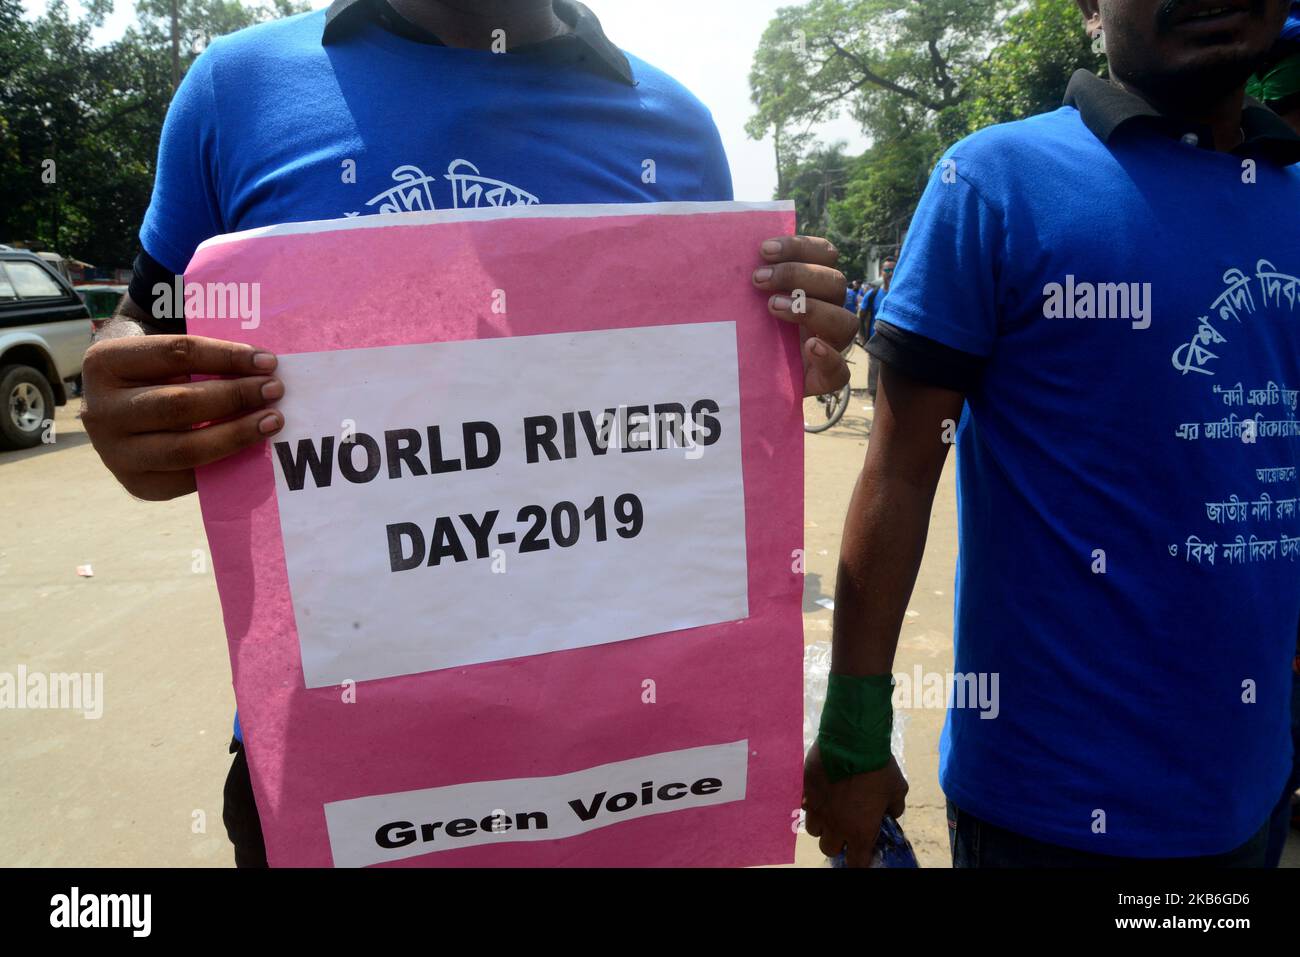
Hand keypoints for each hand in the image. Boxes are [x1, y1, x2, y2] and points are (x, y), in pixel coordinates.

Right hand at [81, 334, 283, 500]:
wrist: (121, 409)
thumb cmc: (155, 372)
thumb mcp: (162, 354)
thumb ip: (202, 357)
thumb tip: (263, 368)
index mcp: (105, 363)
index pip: (177, 355)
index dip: (227, 356)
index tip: (268, 361)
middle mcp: (100, 410)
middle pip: (179, 405)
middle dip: (235, 396)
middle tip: (274, 390)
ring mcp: (113, 452)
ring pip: (185, 448)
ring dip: (237, 434)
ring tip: (272, 421)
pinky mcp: (136, 483)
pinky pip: (189, 477)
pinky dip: (225, 462)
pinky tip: (251, 449)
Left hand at [753, 236, 855, 396]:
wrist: (744, 379)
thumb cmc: (744, 333)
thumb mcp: (744, 304)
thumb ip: (746, 281)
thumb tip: (723, 254)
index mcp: (814, 286)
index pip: (824, 254)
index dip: (800, 247)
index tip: (764, 249)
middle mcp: (828, 311)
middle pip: (835, 283)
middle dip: (797, 274)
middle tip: (758, 279)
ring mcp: (831, 346)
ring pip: (846, 322)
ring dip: (811, 309)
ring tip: (773, 307)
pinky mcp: (825, 378)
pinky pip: (840, 370)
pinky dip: (828, 356)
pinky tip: (810, 346)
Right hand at [803, 742, 907, 867]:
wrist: (853, 739)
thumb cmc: (878, 767)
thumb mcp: (897, 789)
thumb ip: (894, 807)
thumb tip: (889, 813)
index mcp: (859, 831)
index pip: (855, 863)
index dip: (858, 860)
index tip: (861, 851)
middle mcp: (835, 825)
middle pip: (829, 848)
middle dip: (837, 841)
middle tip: (846, 826)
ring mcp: (817, 808)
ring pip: (813, 829)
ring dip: (822, 824)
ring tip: (831, 809)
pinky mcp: (805, 790)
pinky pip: (804, 804)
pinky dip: (811, 803)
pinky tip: (820, 792)